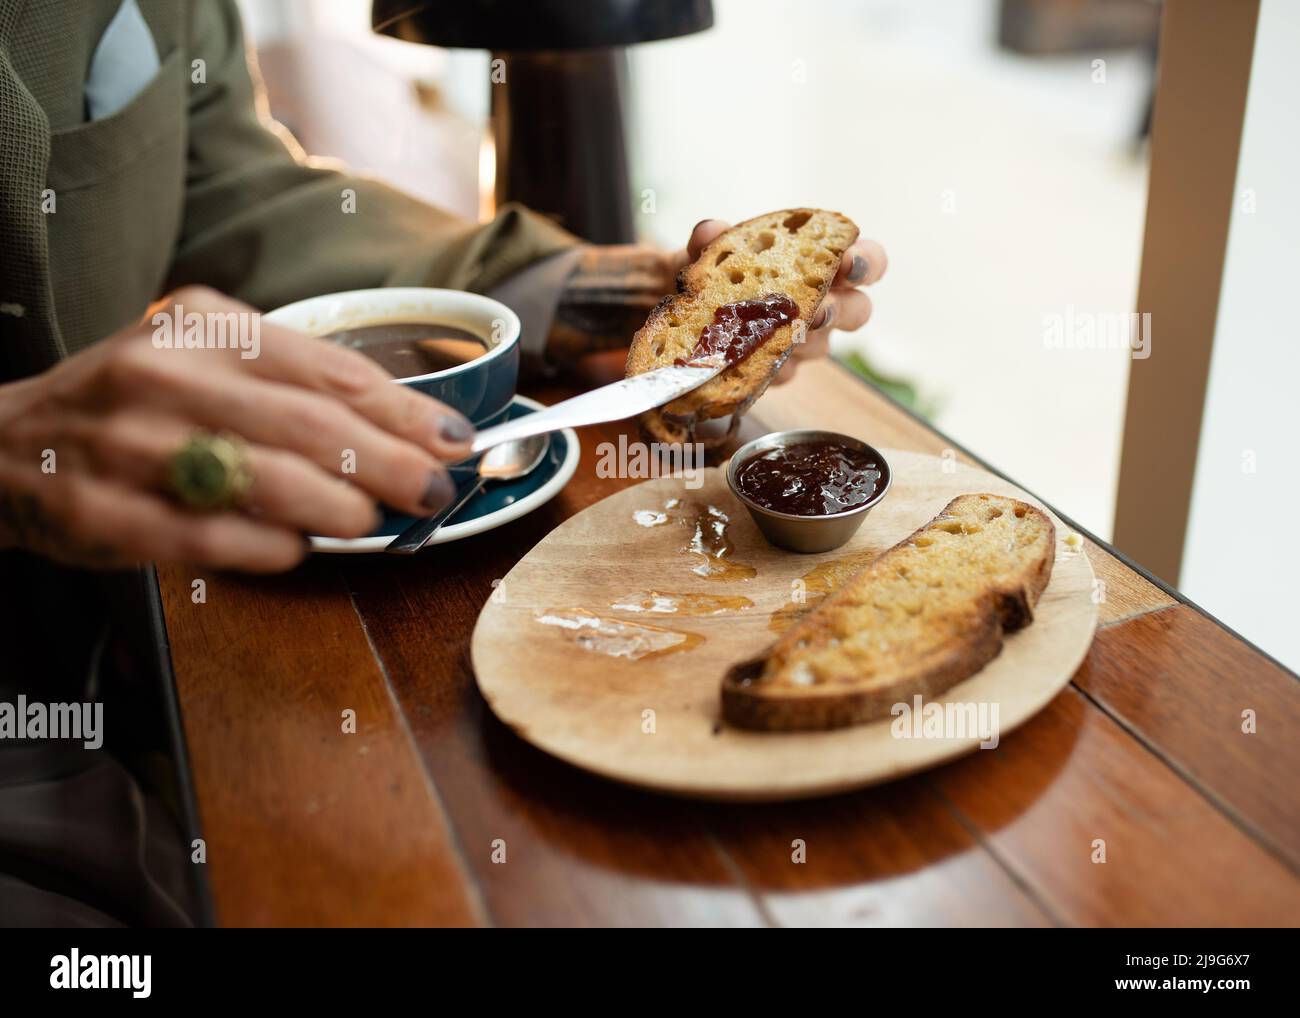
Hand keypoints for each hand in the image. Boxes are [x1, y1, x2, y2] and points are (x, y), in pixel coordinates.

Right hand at [0, 287, 474, 571]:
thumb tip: (400, 429)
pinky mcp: (104, 510)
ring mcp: (130, 442)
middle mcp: (164, 374)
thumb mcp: (202, 357)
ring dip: (339, 508)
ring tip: (373, 520)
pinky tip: (298, 548)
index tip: (454, 440)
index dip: (403, 411)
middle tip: (432, 491)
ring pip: (267, 479)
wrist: (4, 441)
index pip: (329, 369)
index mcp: (201, 327)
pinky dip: (270, 546)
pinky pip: (211, 536)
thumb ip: (289, 382)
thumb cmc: (131, 402)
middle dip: (390, 464)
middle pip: (311, 425)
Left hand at [682, 219, 887, 383]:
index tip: (847, 261)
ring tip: (767, 336)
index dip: (866, 262)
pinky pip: (785, 374)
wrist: (684, 309)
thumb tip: (711, 230)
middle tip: (814, 312)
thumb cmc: (713, 271)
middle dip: (839, 310)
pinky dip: (766, 367)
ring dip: (798, 341)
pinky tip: (743, 360)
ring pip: (820, 346)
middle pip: (858, 311)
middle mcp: (823, 303)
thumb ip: (710, 239)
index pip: (867, 260)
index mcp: (821, 264)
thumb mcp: (707, 250)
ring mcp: (806, 340)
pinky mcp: (780, 370)